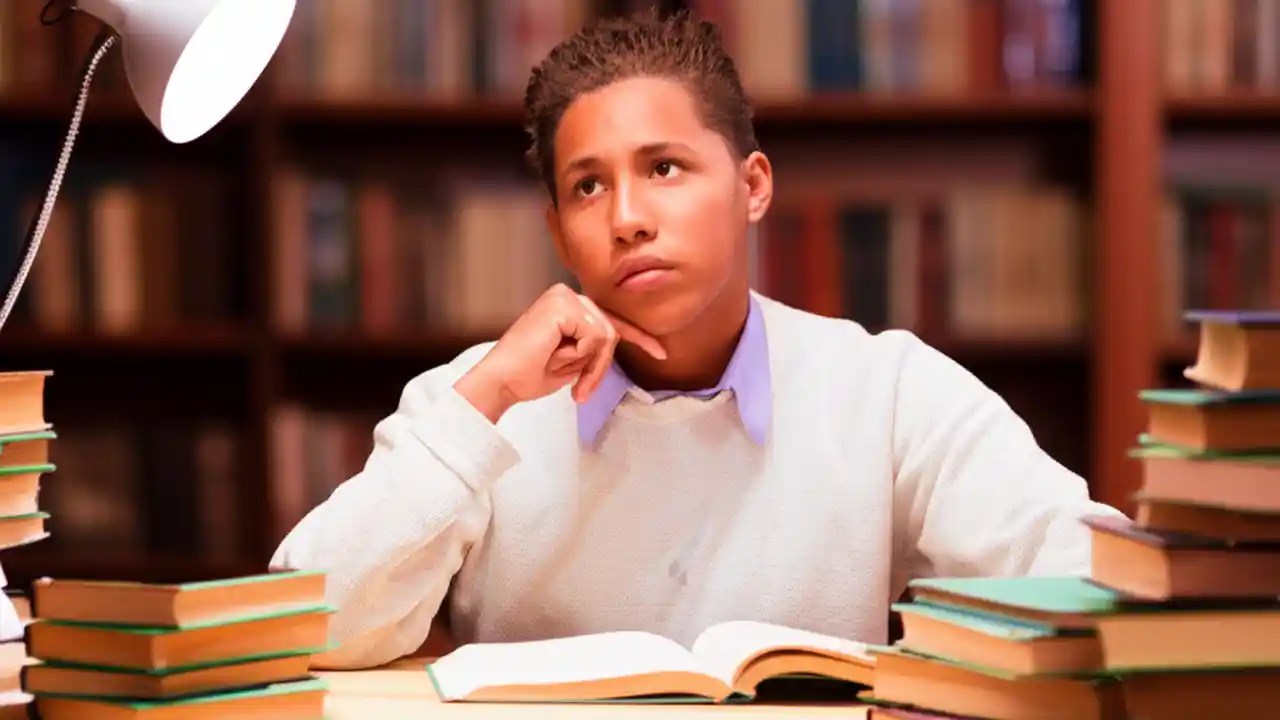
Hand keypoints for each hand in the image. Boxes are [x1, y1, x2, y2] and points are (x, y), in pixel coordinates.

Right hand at [454, 284, 665, 422]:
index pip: (610, 321)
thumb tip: (617, 339)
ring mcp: (563, 296)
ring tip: (570, 381)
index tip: (661, 353)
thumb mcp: (574, 360)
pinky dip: (582, 356)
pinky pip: (594, 336)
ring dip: (592, 365)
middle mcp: (565, 295)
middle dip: (600, 366)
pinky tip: (557, 358)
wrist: (503, 381)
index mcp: (567, 306)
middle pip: (611, 330)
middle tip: (582, 391)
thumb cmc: (530, 375)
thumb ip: (594, 347)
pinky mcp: (562, 305)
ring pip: (606, 335)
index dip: (639, 338)